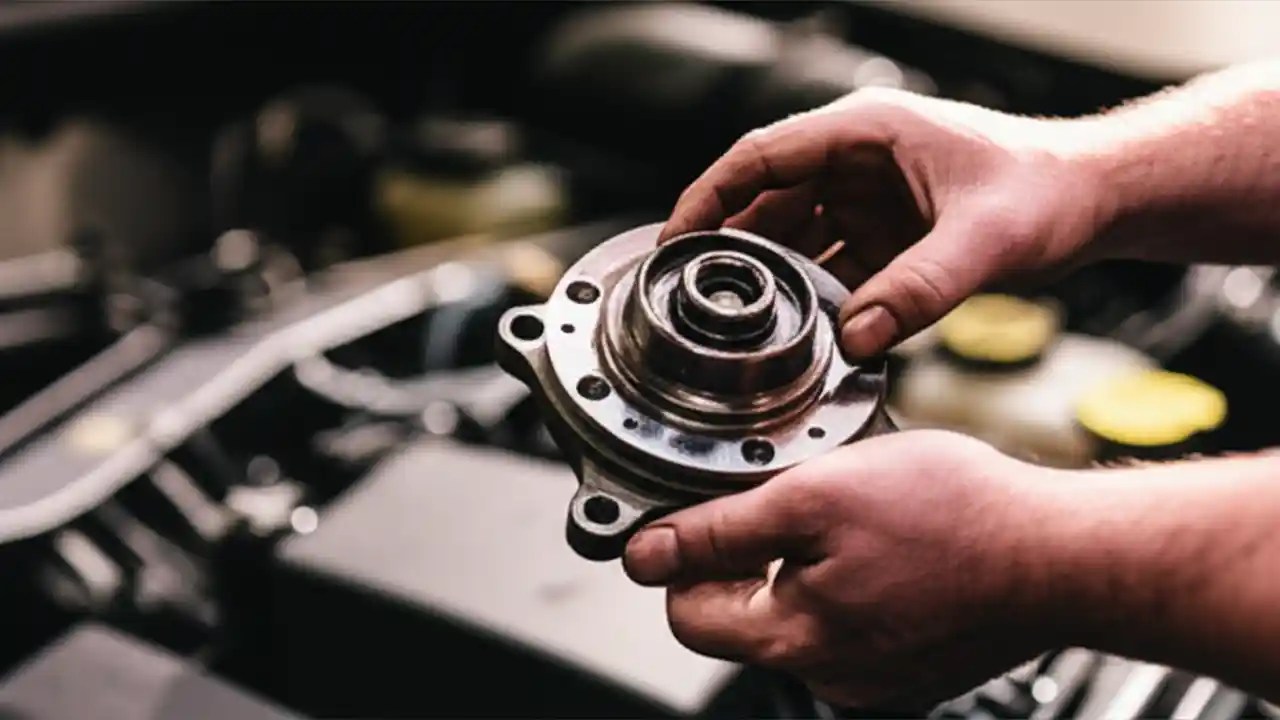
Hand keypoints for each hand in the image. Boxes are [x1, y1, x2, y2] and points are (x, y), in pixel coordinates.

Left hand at [623, 430, 1069, 708]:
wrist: (1065, 553)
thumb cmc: (957, 518)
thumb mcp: (814, 496)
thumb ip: (719, 529)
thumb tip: (644, 554)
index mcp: (795, 640)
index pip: (687, 612)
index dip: (689, 554)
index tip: (718, 511)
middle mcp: (831, 675)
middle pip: (744, 613)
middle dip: (756, 552)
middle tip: (798, 498)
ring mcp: (877, 676)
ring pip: (801, 613)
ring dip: (809, 562)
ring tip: (856, 518)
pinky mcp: (914, 664)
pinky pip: (854, 621)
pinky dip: (857, 579)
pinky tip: (891, 545)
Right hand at [660, 87, 1108, 357]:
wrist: (1096, 200)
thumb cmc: (1048, 191)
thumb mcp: (985, 241)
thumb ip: (917, 290)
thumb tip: (852, 339)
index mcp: (866, 132)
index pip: (760, 157)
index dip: (708, 198)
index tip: (673, 241)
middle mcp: (856, 160)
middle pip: (766, 202)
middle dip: (733, 251)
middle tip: (696, 303)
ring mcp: (867, 197)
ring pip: (792, 237)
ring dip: (772, 280)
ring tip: (744, 328)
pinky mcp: (883, 233)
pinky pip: (828, 264)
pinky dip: (811, 297)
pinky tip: (802, 333)